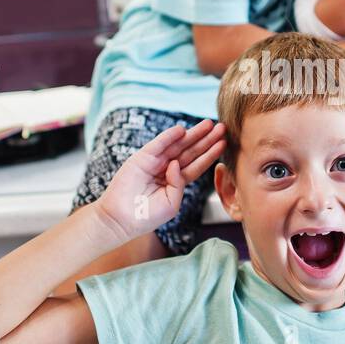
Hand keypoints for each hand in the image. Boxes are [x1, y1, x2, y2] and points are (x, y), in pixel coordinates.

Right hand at [95, 120, 225, 238]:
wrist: (121, 219)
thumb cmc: (146, 216)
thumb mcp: (171, 203)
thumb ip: (179, 184)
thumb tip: (176, 164)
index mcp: (176, 181)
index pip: (197, 165)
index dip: (210, 154)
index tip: (223, 143)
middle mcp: (167, 168)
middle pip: (191, 151)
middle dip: (206, 139)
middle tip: (221, 127)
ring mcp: (155, 162)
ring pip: (178, 145)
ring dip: (193, 134)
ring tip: (208, 124)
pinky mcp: (142, 158)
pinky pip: (158, 145)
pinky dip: (169, 136)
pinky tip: (181, 130)